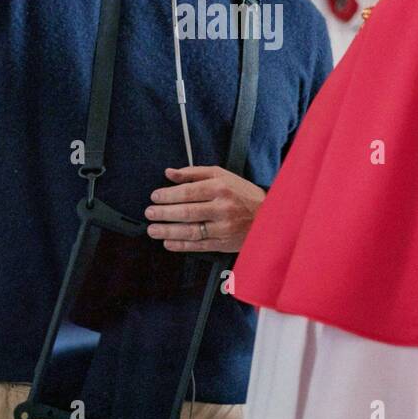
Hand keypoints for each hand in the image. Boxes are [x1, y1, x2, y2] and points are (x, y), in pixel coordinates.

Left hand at [145, 166, 265, 252]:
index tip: (154, 197)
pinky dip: (181, 245)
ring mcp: (223, 228)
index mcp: (220, 188)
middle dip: (164, 214)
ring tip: (153, 230)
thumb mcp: (221, 175)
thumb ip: (193, 173)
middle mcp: (222, 208)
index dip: (168, 195)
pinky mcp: (224, 243)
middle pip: (187, 212)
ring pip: (191, 231)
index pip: (188, 192)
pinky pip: (199, 246)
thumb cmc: (241, 192)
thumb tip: (169, 173)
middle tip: (149, 213)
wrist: (268, 215)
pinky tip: (168, 243)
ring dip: (168, 232)